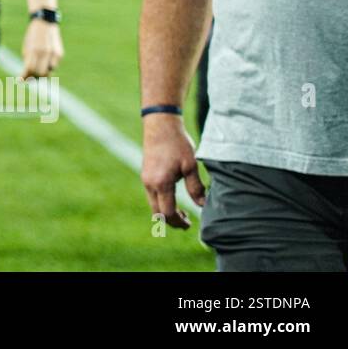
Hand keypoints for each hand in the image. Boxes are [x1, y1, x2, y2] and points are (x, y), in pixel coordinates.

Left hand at [20, 18, 62, 77]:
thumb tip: (27, 74)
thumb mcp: (26, 47)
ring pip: (48, 72)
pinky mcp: (60, 53)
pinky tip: (45, 63)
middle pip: (40, 74)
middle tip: (29, 78)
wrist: (45, 22)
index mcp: (33, 50)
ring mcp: (54, 53)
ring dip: (42, 74)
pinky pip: (54, 66)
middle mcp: (45, 53)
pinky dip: (49, 67)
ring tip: (37, 71)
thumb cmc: (32, 36)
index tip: (20, 81)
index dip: (24, 77)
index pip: (29, 69)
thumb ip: (28, 60)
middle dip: (34, 78)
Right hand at [141, 113, 205, 228]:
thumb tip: (202, 205)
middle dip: (171, 220)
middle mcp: (150, 184)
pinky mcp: (145, 174)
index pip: (167, 213)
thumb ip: (195, 187)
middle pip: (157, 213)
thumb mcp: (190, 165)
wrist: (160, 124)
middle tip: (187, 222)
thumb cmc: (177, 143)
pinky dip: (161, 202)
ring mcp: (145, 179)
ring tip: (182, 211)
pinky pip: (151, 195)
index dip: (179, 222)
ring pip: (153, 205)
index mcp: (161, 184)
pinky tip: (173, 198)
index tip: (190, 224)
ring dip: (166, 211)